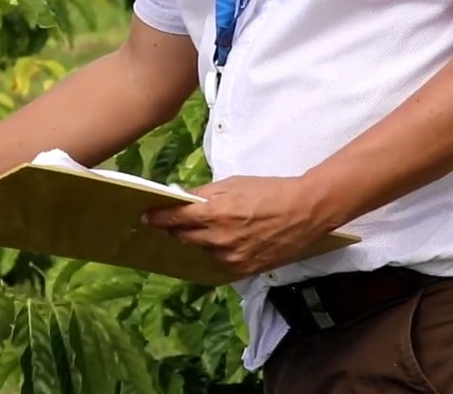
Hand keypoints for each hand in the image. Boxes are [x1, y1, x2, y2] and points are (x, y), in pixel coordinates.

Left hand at [142, 175, 338, 277]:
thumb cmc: (269, 191)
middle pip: (184, 237)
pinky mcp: (244, 269)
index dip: (159, 217)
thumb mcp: (234, 183)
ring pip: (202, 250)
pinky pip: (220, 261)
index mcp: (216, 213)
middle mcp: (220, 239)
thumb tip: (182, 199)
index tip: (147, 216)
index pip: (176, 219)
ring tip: (205, 229)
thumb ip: (205, 194)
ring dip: (198, 240)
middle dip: (176, 229)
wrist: (305, 211)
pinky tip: (222, 241)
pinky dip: (217, 251)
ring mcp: (232, 257)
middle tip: (171, 222)